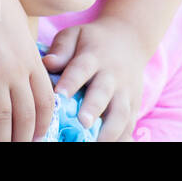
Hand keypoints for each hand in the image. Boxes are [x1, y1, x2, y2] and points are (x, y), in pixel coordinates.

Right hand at [0, 0, 54, 142]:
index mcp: (32, 59)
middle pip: (26, 117)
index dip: (43, 124)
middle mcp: (17, 70)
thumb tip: (29, 68)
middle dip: (23, 138)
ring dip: (1, 139)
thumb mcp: (22, 27)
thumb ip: (27, 52)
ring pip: (2, 119)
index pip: (46, 102)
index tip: (38, 134)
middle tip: (19, 147)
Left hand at [42, 15, 148, 141]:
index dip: (71, 80)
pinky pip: (130, 124)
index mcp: (93, 56)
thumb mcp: (76, 35)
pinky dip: (123, 137)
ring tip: (97, 142)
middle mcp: (111, 75)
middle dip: (93, 108)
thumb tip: (47, 62)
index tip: (60, 94)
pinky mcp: (134, 105)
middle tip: (82, 122)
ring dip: (110, 130)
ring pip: (120, 112)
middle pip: (103, 92)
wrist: (129, 38)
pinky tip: (113, 145)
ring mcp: (125, 91)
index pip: (81, 68)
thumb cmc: (93, 41)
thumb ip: (62, 48)